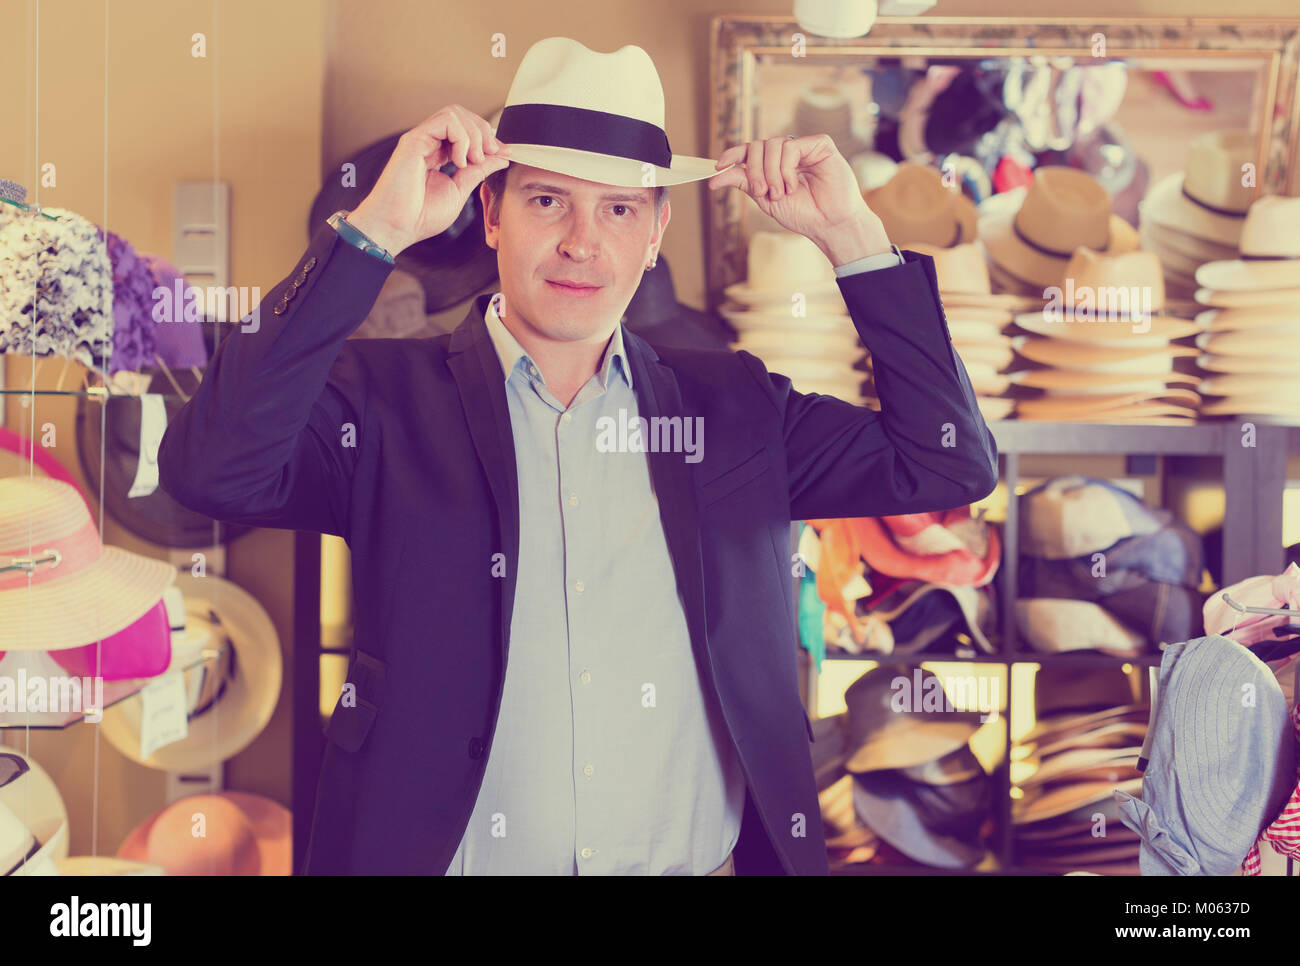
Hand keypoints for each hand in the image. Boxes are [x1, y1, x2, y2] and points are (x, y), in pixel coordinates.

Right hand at [348, 105, 511, 255]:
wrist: (398, 227)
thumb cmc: (420, 216)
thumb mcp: (460, 190)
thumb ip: (479, 170)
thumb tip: (501, 157)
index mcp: (438, 154)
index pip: (466, 131)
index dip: (488, 139)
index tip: (504, 153)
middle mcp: (429, 143)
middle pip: (462, 115)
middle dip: (484, 132)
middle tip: (490, 154)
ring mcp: (421, 139)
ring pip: (455, 113)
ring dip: (473, 135)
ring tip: (472, 160)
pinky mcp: (414, 139)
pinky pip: (446, 121)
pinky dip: (461, 138)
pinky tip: (459, 161)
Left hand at [707, 134, 889, 262]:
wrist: (828, 224)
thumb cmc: (802, 214)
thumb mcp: (764, 199)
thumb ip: (743, 182)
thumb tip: (715, 175)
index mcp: (775, 164)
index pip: (751, 151)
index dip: (734, 154)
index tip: (718, 165)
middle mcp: (788, 154)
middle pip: (759, 146)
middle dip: (754, 169)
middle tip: (761, 191)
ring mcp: (804, 147)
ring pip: (773, 144)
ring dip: (771, 172)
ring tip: (780, 193)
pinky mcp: (820, 144)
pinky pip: (791, 146)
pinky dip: (786, 168)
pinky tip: (793, 185)